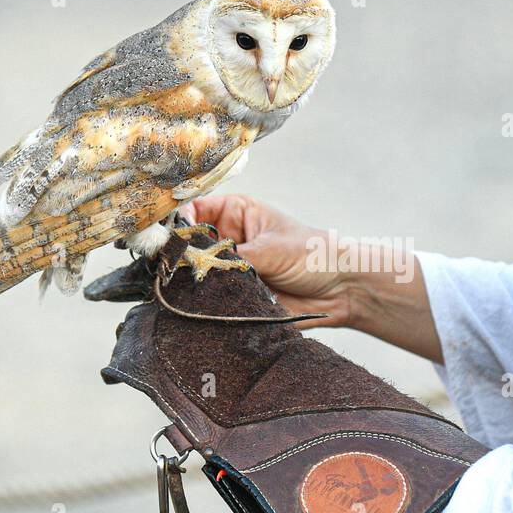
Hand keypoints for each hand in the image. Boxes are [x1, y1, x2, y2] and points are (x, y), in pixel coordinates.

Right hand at [188, 194, 350, 327]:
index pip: (195, 209)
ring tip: (191, 285)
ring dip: (193, 280)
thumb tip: (198, 262)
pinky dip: (204, 302)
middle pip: (189, 243)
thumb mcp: (272, 248)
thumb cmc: (314, 255)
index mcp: (236, 213)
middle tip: (175, 265)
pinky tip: (201, 303)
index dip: (179, 220)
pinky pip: (210, 298)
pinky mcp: (234, 295)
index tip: (172, 236)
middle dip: (181, 254)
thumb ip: (233, 255)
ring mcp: (230, 267)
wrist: (340, 291)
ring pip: (197, 273)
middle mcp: (228, 239)